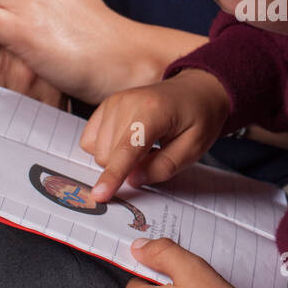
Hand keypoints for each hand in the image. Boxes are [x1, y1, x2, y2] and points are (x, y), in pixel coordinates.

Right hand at [79, 69, 230, 200]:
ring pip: (98, 152)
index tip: (100, 195)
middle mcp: (126, 103)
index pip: (127, 150)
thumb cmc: (197, 118)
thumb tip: (132, 180)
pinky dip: (106, 148)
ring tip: (145, 145)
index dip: (113, 176)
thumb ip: (163, 167)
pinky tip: (128, 141)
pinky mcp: (104, 106)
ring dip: (118, 158)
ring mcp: (112, 102)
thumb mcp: (193, 148)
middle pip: (109, 156)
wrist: (194, 91)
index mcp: (152, 111)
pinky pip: (90, 141)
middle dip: (127, 167)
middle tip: (154, 153)